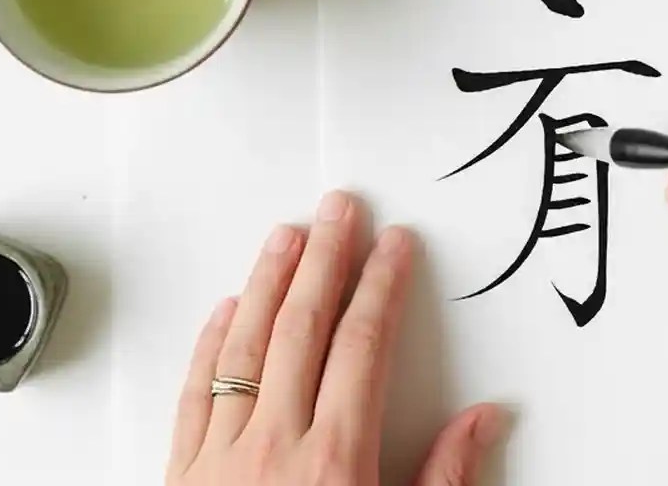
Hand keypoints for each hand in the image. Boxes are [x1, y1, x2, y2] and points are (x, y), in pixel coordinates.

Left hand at [166, 191, 507, 485]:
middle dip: (326, 257)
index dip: (381, 285)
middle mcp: (274, 446)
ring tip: (286, 235)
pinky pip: (195, 390)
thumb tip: (484, 420)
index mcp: (336, 460)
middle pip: (304, 326)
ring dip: (269, 281)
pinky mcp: (183, 473)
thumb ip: (446, 478)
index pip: (364, 344)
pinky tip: (226, 308)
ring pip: (245, 344)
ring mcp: (221, 456)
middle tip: (340, 209)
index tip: (394, 247)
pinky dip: (211, 342)